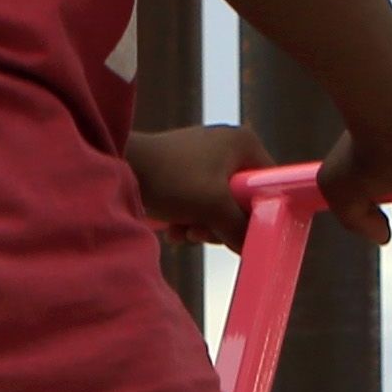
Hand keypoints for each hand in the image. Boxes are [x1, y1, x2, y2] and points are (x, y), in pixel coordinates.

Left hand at [126, 126, 274, 248]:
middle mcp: (229, 147)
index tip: (244, 234)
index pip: (271, 186)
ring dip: (202, 226)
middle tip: (202, 232)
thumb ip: (241, 229)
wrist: (120, 167)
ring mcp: (206, 160)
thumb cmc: (171, 179)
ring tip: (183, 229)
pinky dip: (188, 220)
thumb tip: (254, 248)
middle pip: (244, 201)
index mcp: (244, 144)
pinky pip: (200, 204)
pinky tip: (173, 227)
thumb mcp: (214, 207)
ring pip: (220, 207)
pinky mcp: (185, 174)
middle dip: (222, 224)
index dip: (261, 215)